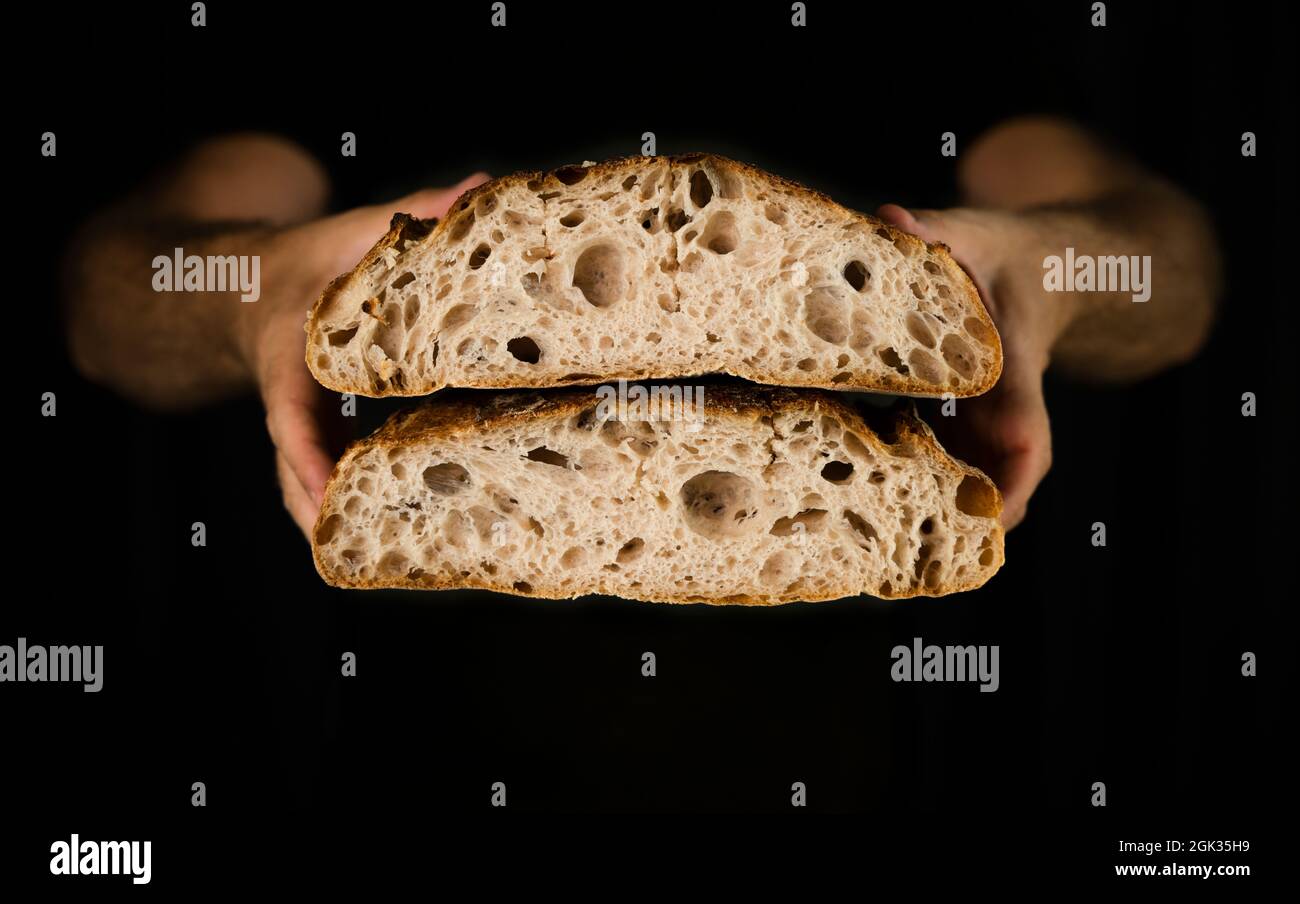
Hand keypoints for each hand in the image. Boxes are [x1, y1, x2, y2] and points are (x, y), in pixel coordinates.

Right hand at [238, 174, 489, 538]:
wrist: (246, 285)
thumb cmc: (309, 262)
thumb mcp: (354, 232)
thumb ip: (416, 212)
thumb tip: (482, 187)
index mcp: (291, 351)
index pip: (291, 408)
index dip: (307, 452)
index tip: (323, 490)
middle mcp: (290, 399)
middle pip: (294, 467)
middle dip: (319, 510)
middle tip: (348, 552)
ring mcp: (297, 424)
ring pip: (302, 482)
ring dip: (331, 522)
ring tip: (371, 564)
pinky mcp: (312, 436)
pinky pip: (322, 477)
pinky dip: (345, 506)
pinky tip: (388, 536)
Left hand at [877, 204, 1076, 528]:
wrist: (1050, 266)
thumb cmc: (1011, 253)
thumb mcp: (978, 231)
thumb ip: (935, 228)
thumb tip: (888, 218)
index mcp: (1014, 370)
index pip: (1025, 437)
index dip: (1008, 486)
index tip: (989, 523)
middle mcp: (1005, 409)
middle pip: (991, 483)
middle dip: (954, 520)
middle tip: (900, 555)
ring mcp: (989, 424)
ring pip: (968, 481)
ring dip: (930, 508)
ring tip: (866, 539)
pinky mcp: (968, 425)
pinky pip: (946, 463)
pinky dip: (913, 478)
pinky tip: (857, 485)